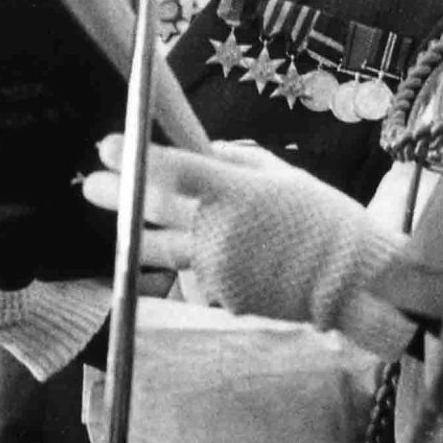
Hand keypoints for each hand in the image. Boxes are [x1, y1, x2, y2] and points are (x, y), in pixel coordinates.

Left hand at [79, 132, 322, 273]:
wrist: (351, 282)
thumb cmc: (324, 220)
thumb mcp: (284, 177)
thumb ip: (236, 162)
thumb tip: (203, 151)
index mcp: (237, 193)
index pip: (175, 171)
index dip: (135, 158)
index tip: (107, 146)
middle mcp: (220, 231)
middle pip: (155, 210)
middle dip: (118, 194)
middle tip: (91, 183)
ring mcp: (218, 268)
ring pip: (163, 249)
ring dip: (135, 234)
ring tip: (120, 224)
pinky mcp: (222, 295)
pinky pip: (197, 273)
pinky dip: (195, 261)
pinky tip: (204, 252)